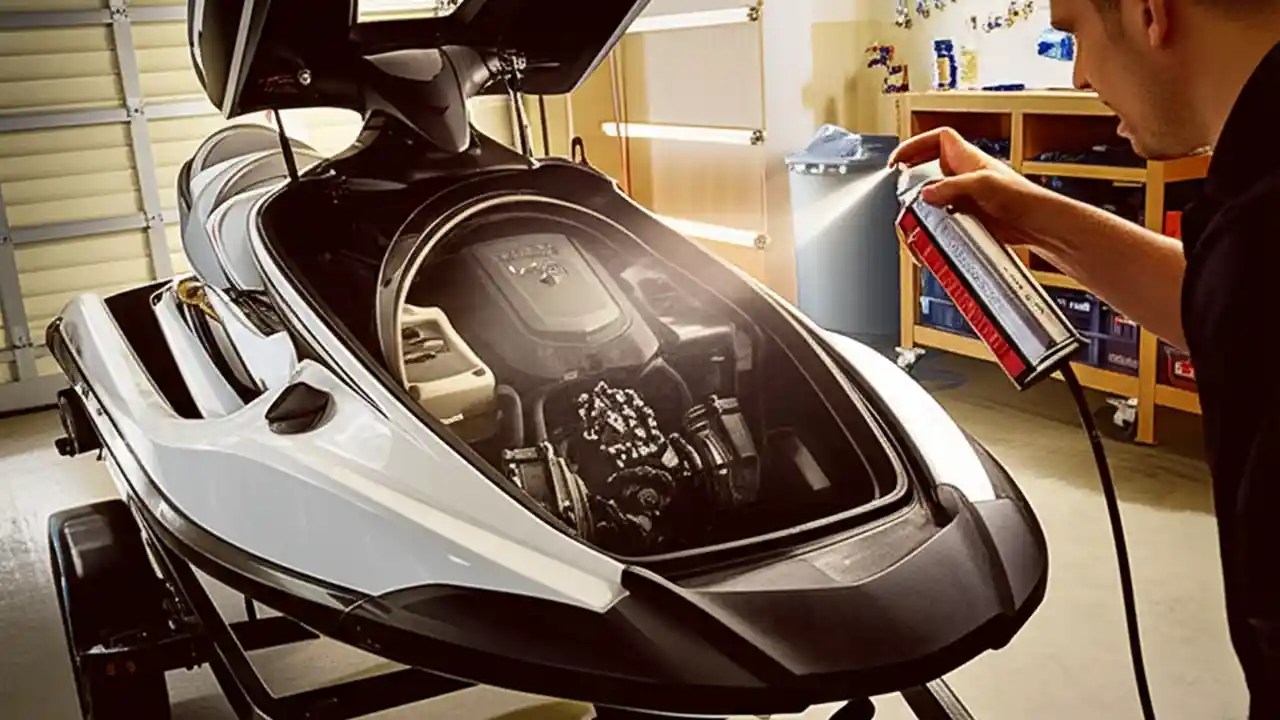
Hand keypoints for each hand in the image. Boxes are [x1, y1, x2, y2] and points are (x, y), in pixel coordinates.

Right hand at [889, 127, 1056, 248]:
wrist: (1035, 223)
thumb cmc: (1020, 196)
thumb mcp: (982, 185)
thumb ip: (951, 187)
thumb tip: (926, 193)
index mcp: (967, 158)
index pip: (938, 138)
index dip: (917, 143)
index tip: (899, 158)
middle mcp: (963, 174)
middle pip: (929, 164)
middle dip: (912, 171)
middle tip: (898, 180)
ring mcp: (964, 195)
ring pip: (933, 192)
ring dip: (920, 201)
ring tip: (909, 209)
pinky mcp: (966, 215)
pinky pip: (941, 214)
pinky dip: (930, 220)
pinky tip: (928, 228)